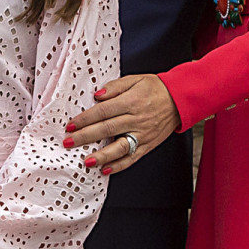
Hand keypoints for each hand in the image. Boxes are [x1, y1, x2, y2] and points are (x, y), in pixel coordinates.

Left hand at [67, 73, 181, 175]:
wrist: (180, 99)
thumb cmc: (156, 88)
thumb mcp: (135, 79)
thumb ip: (114, 86)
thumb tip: (98, 95)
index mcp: (131, 102)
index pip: (103, 112)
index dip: (85, 119)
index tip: (70, 125)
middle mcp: (136, 120)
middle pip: (107, 129)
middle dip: (85, 137)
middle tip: (69, 142)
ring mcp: (143, 134)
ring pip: (120, 147)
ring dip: (102, 156)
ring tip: (86, 161)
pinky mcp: (148, 145)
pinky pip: (133, 157)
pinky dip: (119, 165)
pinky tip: (105, 170)